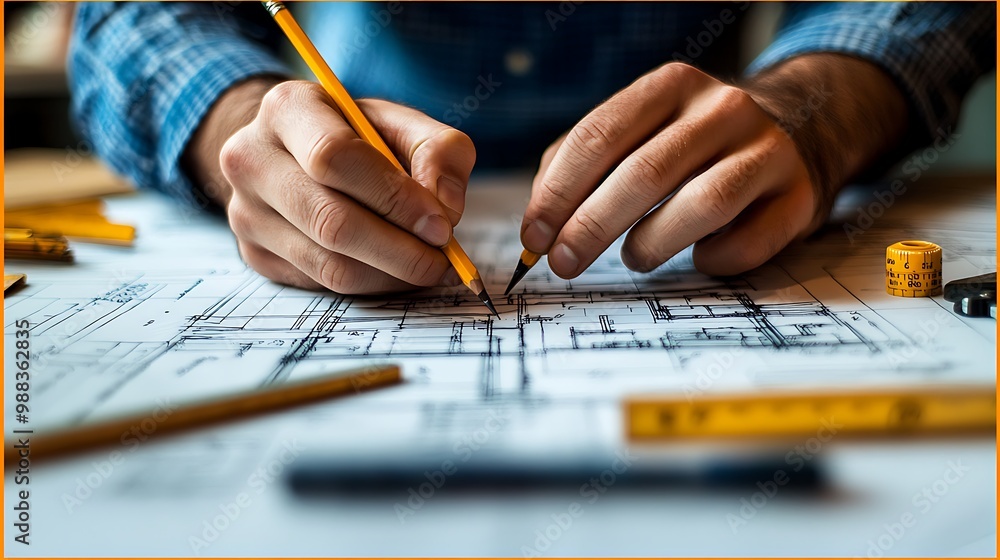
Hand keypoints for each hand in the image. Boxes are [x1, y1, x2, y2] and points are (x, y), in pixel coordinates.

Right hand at [185, 79, 475, 293]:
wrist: (294, 152)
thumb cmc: (356, 135)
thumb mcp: (401, 123)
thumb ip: (439, 150)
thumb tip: (445, 208)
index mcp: (288, 108)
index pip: (335, 157)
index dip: (394, 197)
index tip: (440, 224)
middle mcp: (251, 158)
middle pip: (330, 220)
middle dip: (399, 250)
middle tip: (441, 260)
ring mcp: (244, 211)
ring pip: (328, 263)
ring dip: (389, 275)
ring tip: (425, 266)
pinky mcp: (254, 253)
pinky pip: (320, 284)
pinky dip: (369, 285)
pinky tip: (392, 270)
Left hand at [521, 57, 904, 277]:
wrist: (797, 132)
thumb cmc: (691, 144)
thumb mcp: (639, 130)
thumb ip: (581, 163)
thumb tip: (541, 219)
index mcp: (671, 85)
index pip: (600, 136)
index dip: (558, 193)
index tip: (534, 237)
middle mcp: (723, 109)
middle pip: (645, 173)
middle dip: (591, 226)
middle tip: (563, 263)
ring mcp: (767, 150)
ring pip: (701, 204)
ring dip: (651, 244)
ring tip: (631, 258)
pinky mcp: (798, 197)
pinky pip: (746, 243)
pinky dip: (711, 260)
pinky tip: (698, 256)